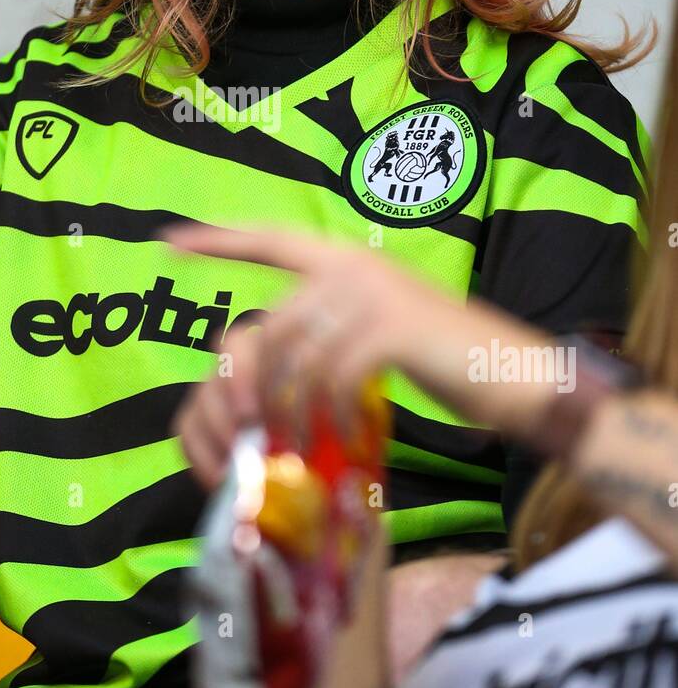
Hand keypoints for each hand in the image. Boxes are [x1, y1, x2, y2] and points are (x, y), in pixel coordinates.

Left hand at [164, 222, 557, 487]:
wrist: (519, 374)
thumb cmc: (449, 360)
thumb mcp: (382, 331)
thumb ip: (333, 331)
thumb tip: (280, 364)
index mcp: (349, 260)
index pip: (272, 239)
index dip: (220, 240)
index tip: (168, 241)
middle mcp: (356, 266)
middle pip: (273, 324)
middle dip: (253, 383)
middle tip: (248, 430)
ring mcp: (374, 293)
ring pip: (295, 354)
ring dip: (284, 409)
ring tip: (289, 448)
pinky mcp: (391, 329)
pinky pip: (329, 376)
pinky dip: (322, 415)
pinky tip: (331, 441)